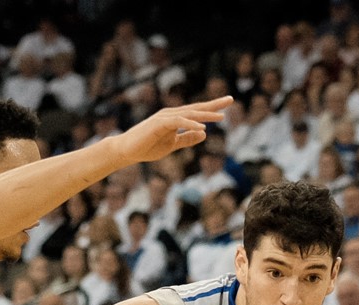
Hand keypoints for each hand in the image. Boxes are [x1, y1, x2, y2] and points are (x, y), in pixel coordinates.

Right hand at [116, 97, 232, 163]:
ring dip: (205, 115)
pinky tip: (201, 128)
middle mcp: (172, 114)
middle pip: (196, 108)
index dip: (212, 108)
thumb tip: (204, 134)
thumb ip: (187, 139)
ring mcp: (164, 118)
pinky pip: (177, 122)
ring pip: (189, 114)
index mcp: (176, 118)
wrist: (127, 150)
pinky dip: (189, 124)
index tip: (227, 105)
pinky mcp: (158, 124)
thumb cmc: (148, 146)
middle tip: (230, 100)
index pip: (197, 112)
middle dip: (214, 105)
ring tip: (220, 117)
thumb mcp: (172, 144)